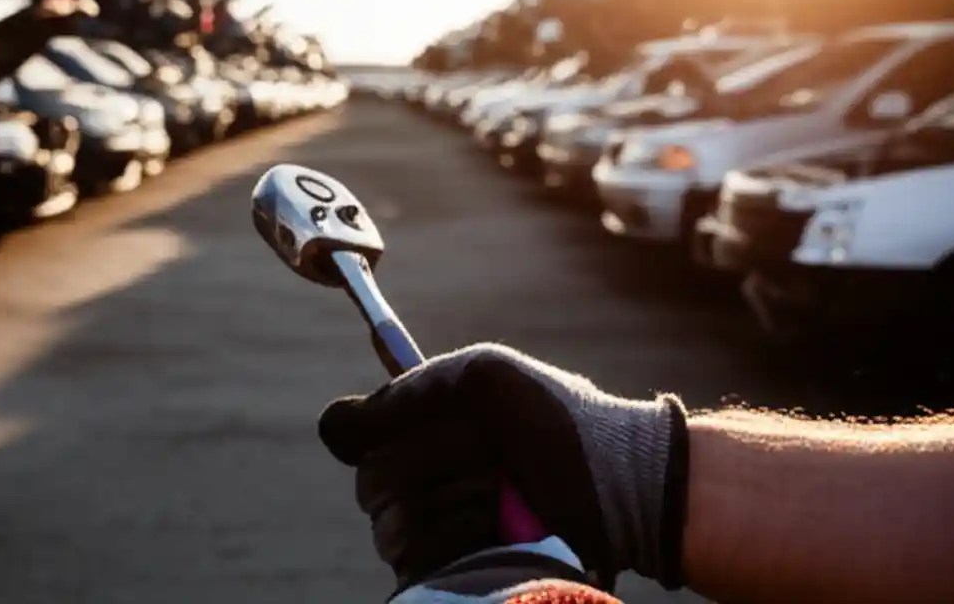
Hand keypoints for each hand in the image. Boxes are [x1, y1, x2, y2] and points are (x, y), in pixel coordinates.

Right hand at [318, 344, 688, 592]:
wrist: (619, 481)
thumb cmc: (555, 420)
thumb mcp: (481, 379)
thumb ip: (404, 393)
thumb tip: (334, 427)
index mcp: (416, 430)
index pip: (351, 435)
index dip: (382, 428)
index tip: (431, 420)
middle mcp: (414, 480)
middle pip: (370, 481)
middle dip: (432, 460)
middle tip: (487, 451)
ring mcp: (429, 530)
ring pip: (388, 525)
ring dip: (452, 499)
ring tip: (503, 491)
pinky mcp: (448, 573)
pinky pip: (416, 561)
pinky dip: (458, 535)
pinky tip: (499, 525)